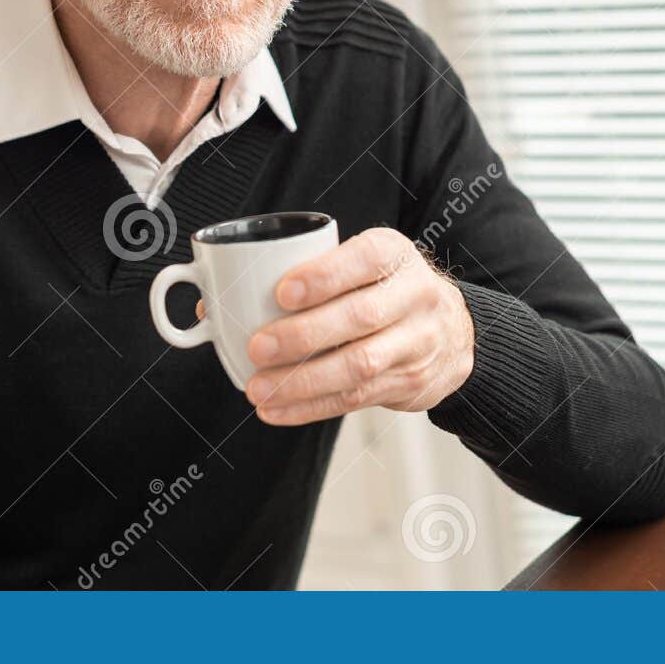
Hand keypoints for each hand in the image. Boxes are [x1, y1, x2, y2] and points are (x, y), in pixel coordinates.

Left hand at [239, 227, 475, 425]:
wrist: (454, 331)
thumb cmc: (383, 288)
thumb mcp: (358, 264)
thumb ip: (299, 274)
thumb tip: (209, 301)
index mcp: (393, 254)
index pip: (364, 259)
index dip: (324, 276)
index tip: (281, 292)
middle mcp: (414, 295)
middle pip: (359, 317)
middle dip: (304, 335)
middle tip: (258, 345)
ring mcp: (416, 343)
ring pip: (359, 364)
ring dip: (303, 380)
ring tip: (259, 388)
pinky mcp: (409, 383)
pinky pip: (357, 398)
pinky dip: (312, 407)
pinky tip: (277, 409)